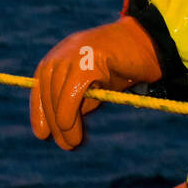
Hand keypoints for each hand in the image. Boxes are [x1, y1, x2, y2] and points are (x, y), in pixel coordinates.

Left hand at [30, 15, 162, 149]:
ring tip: (72, 142)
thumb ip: (79, 99)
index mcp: (62, 54)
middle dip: (53, 120)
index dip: (40, 110)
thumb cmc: (121, 66)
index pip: (42, 83)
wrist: (148, 42)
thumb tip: (62, 126)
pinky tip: (73, 129)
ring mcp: (75, 53)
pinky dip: (69, 113)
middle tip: (66, 144)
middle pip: (48, 89)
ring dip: (62, 122)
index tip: (42, 133)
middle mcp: (64, 51)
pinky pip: (72, 92)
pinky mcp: (89, 61)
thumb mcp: (95, 84)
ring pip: (58, 92)